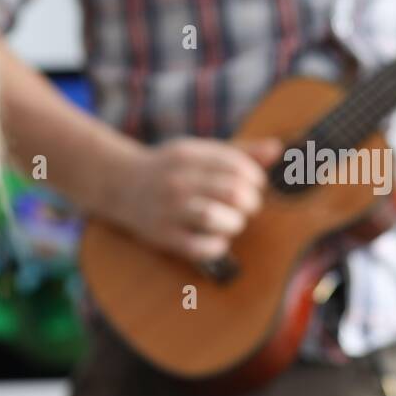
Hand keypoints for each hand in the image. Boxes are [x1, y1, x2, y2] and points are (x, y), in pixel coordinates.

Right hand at [114, 136, 281, 262]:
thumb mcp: (199, 152)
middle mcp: (177, 180)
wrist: (120, 185)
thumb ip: (238, 152)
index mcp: (190, 155)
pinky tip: (216, 239)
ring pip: (215, 217)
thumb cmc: (169, 169)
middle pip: (233, 192)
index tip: (251, 185)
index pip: (238, 166)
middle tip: (245, 206)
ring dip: (234, 223)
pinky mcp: (162, 235)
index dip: (255, 179)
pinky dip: (217, 246)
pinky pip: (200, 247)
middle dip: (249, 202)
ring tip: (231, 222)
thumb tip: (276, 149)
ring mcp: (168, 208)